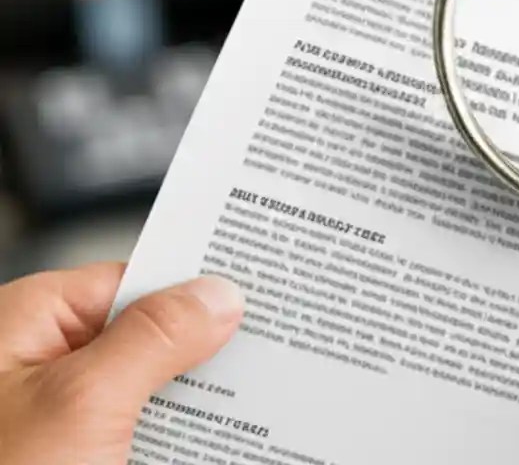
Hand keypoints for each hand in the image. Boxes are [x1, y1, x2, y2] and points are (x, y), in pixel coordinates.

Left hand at [0, 263, 242, 464]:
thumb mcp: (82, 403)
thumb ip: (154, 338)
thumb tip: (215, 295)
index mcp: (31, 323)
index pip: (137, 280)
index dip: (201, 287)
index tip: (264, 293)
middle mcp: (44, 362)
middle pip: (153, 336)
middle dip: (210, 352)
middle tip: (277, 360)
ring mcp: (61, 415)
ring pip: (154, 392)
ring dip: (204, 406)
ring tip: (262, 409)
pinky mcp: (80, 456)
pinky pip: (144, 435)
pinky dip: (182, 442)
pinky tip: (222, 447)